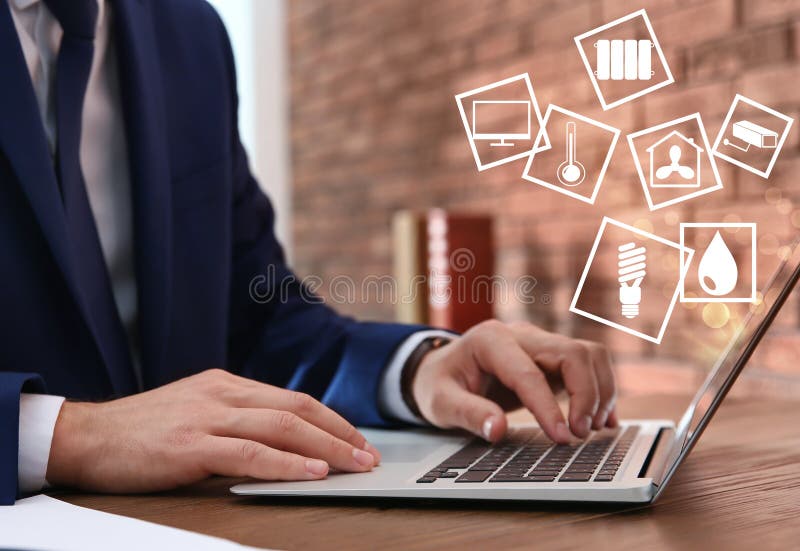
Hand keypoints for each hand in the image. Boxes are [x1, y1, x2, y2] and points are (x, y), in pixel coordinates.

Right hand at [46, 369, 379, 491]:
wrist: (86, 436)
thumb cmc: (141, 431)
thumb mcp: (195, 412)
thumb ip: (235, 419)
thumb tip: (281, 443)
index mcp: (226, 384)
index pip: (292, 399)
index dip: (331, 420)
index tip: (356, 439)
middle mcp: (223, 393)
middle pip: (297, 409)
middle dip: (340, 433)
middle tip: (369, 455)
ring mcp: (207, 416)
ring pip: (282, 427)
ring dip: (326, 448)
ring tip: (355, 465)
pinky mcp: (191, 444)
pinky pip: (250, 454)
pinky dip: (286, 464)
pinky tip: (312, 474)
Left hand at [411, 321, 617, 443]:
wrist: (439, 370)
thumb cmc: (438, 384)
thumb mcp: (440, 402)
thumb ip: (467, 413)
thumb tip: (496, 429)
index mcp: (490, 340)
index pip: (529, 372)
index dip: (549, 407)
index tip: (562, 438)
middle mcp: (521, 335)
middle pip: (572, 353)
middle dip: (586, 394)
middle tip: (580, 434)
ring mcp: (540, 343)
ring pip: (588, 355)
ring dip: (600, 391)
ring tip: (594, 429)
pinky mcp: (551, 358)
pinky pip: (587, 366)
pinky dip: (600, 391)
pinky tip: (602, 421)